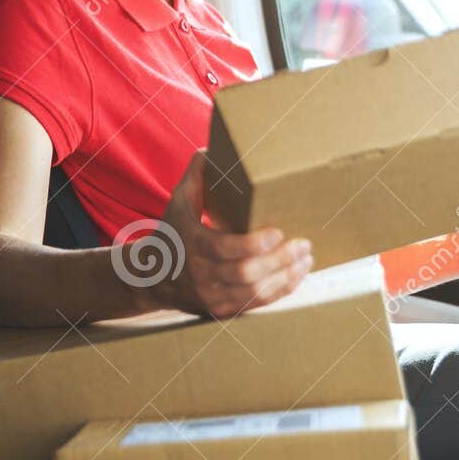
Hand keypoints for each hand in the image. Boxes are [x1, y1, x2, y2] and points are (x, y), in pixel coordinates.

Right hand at [124, 151, 312, 318]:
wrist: (153, 277)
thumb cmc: (174, 231)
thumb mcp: (178, 200)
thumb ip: (196, 175)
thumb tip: (212, 149)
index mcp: (191, 244)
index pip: (225, 249)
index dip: (255, 244)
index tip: (278, 231)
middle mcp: (200, 275)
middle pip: (246, 273)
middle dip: (279, 260)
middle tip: (303, 244)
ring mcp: (211, 296)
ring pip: (254, 292)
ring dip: (285, 276)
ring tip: (306, 258)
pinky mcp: (222, 310)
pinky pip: (256, 305)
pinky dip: (280, 291)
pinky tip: (296, 275)